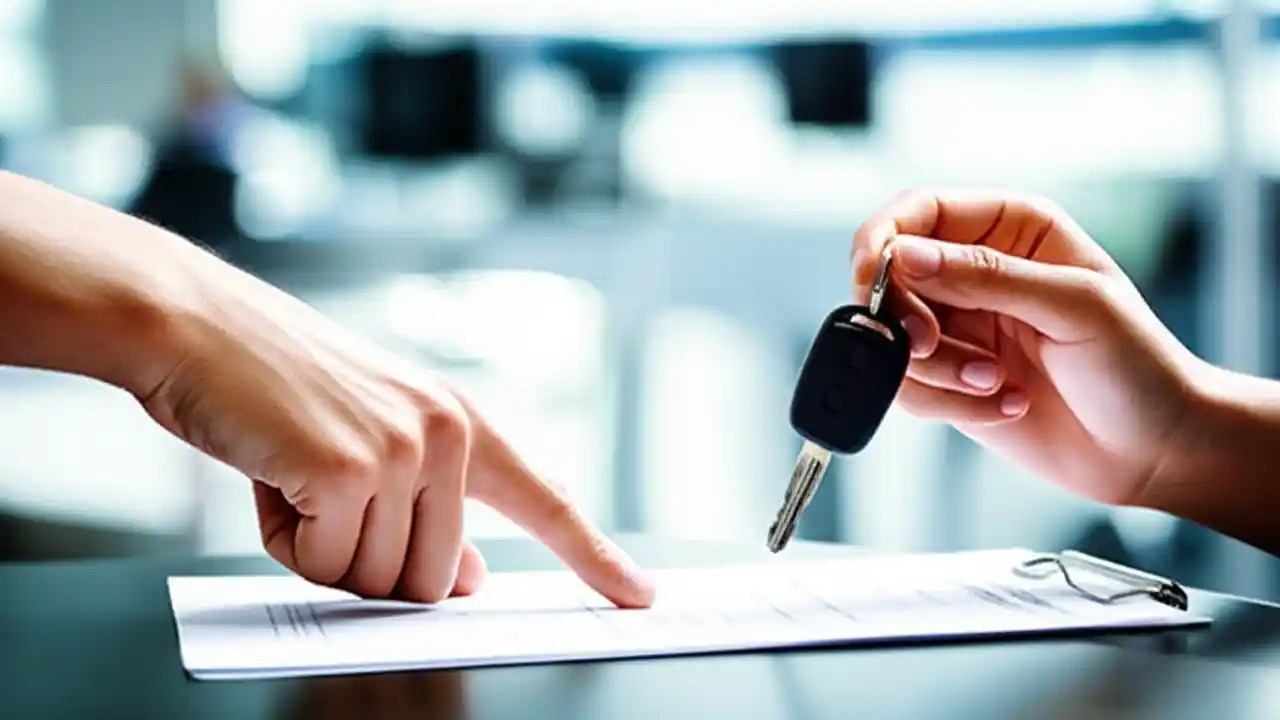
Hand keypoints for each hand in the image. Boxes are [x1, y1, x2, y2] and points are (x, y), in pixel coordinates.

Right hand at [140, 264, 653, 606]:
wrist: (201, 327)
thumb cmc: (280, 384)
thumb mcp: (376, 441)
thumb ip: (433, 509)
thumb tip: (471, 580)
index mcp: (463, 422)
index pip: (546, 499)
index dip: (594, 554)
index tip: (640, 594)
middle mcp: (447, 434)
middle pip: (431, 580)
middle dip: (366, 561)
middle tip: (321, 493)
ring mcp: (404, 451)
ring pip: (376, 580)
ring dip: (321, 548)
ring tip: (294, 471)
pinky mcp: (350, 470)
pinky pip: (324, 566)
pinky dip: (286, 540)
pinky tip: (271, 474)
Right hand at [850, 190, 1204, 505]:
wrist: (1152, 450)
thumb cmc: (1138, 366)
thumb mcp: (1072, 304)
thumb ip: (985, 275)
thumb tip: (904, 255)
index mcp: (1009, 228)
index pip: (915, 211)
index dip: (883, 241)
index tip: (876, 279)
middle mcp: (975, 272)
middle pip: (887, 276)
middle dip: (904, 317)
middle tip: (935, 345)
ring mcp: (959, 328)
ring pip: (890, 338)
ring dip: (937, 370)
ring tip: (997, 383)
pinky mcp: (949, 379)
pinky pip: (906, 386)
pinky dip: (945, 402)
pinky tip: (1004, 403)